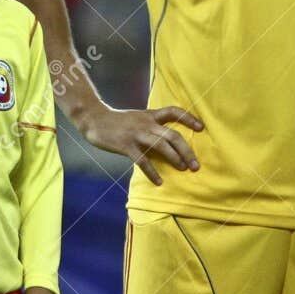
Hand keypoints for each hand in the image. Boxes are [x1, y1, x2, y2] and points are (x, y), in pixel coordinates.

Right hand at [81, 104, 202, 184]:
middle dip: (187, 150)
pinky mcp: (125, 145)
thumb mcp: (137, 117)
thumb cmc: (117, 121)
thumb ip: (151, 125)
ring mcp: (136, 134)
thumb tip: (167, 140)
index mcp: (150, 115)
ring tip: (184, 169)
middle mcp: (146, 123)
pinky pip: (142, 161)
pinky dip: (152, 172)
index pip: (173, 111)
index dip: (188, 118)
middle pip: (172, 135)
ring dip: (175, 158)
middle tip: (195, 165)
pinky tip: (159, 182)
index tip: (201, 127)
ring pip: (161, 146)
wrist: (94, 119)